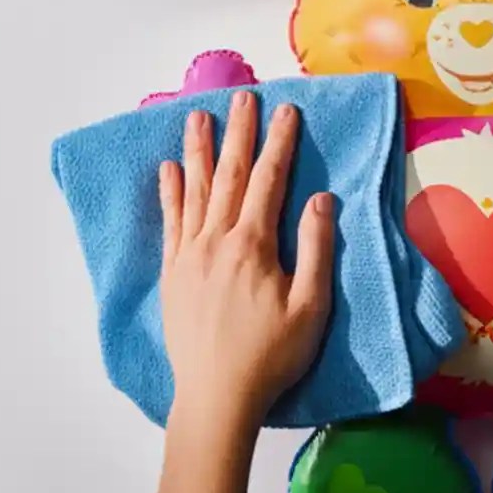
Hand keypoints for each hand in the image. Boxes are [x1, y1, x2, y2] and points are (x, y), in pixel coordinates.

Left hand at [157, 90, 334, 427]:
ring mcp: (189, 255)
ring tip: (198, 116)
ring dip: (198, 150)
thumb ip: (316, 249)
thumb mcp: (311, 307)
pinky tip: (169, 169)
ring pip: (194, 191)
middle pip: (229, 175)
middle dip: (238, 133)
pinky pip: (170, 222)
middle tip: (242, 96)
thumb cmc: (272, 355)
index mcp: (254, 246)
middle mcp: (216, 241)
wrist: (216, 396)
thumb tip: (323, 200)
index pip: (269, 181)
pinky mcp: (173, 273)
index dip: (279, 143)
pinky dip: (170, 192)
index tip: (286, 110)